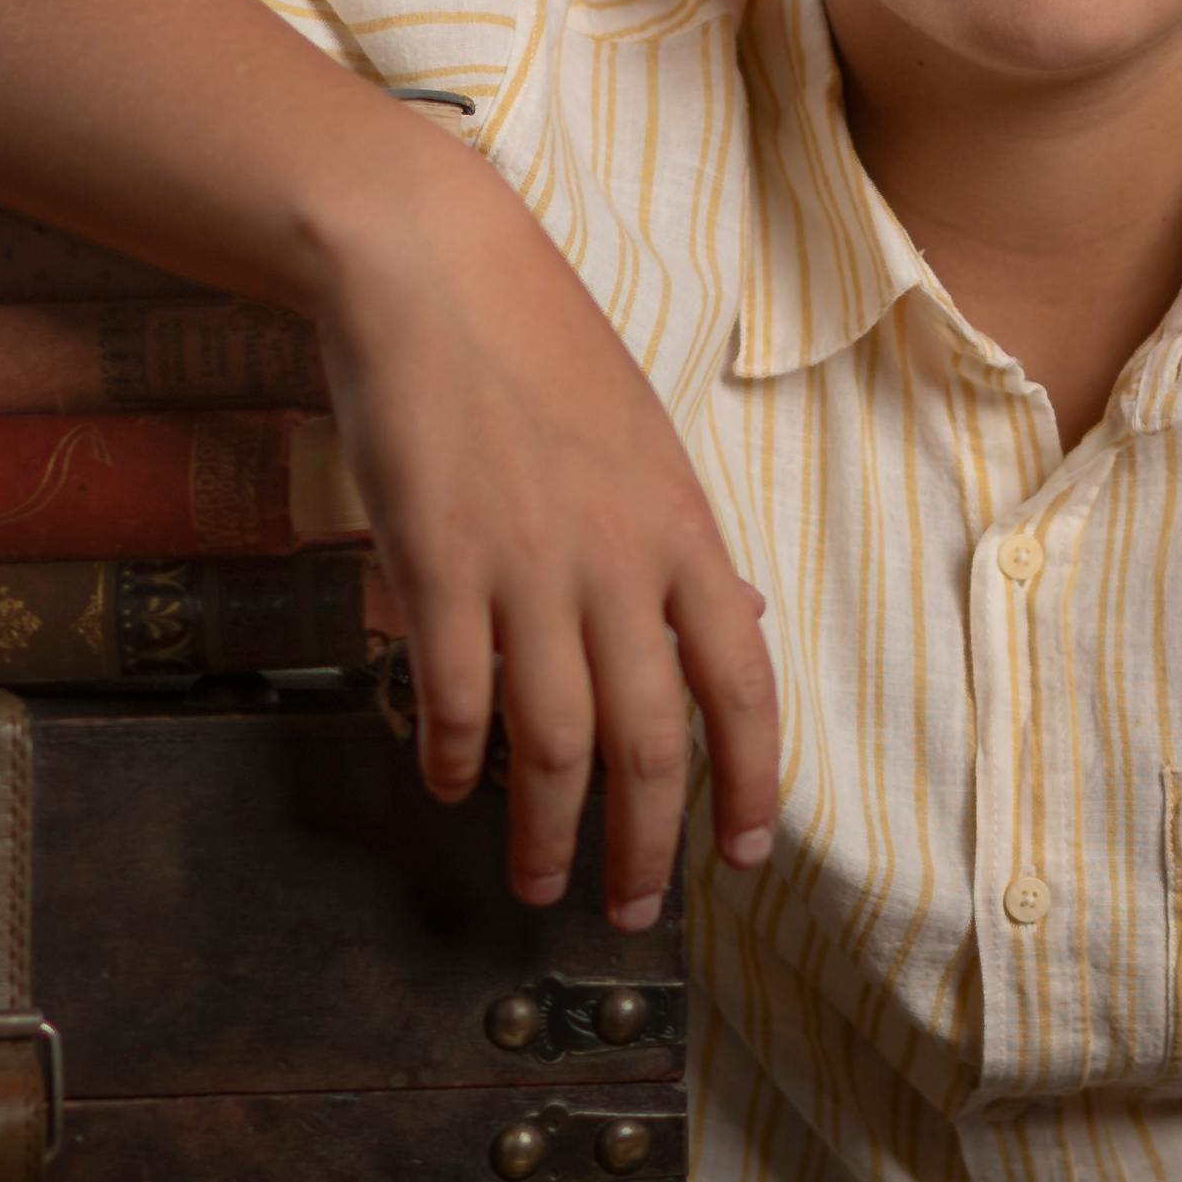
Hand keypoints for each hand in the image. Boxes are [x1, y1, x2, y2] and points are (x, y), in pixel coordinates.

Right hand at [316, 157, 778, 928]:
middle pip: (648, 741)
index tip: (745, 854)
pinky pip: (452, 694)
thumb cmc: (539, 349)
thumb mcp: (647, 444)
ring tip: (538, 882)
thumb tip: (735, 627)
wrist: (430, 269)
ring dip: (548, 830)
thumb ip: (682, 549)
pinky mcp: (434, 564)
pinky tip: (451, 786)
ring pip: (553, 741)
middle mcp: (618, 565)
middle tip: (630, 912)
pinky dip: (455, 756)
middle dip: (646, 846)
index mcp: (683, 534)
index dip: (751, 783)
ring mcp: (525, 568)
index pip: (743, 687)